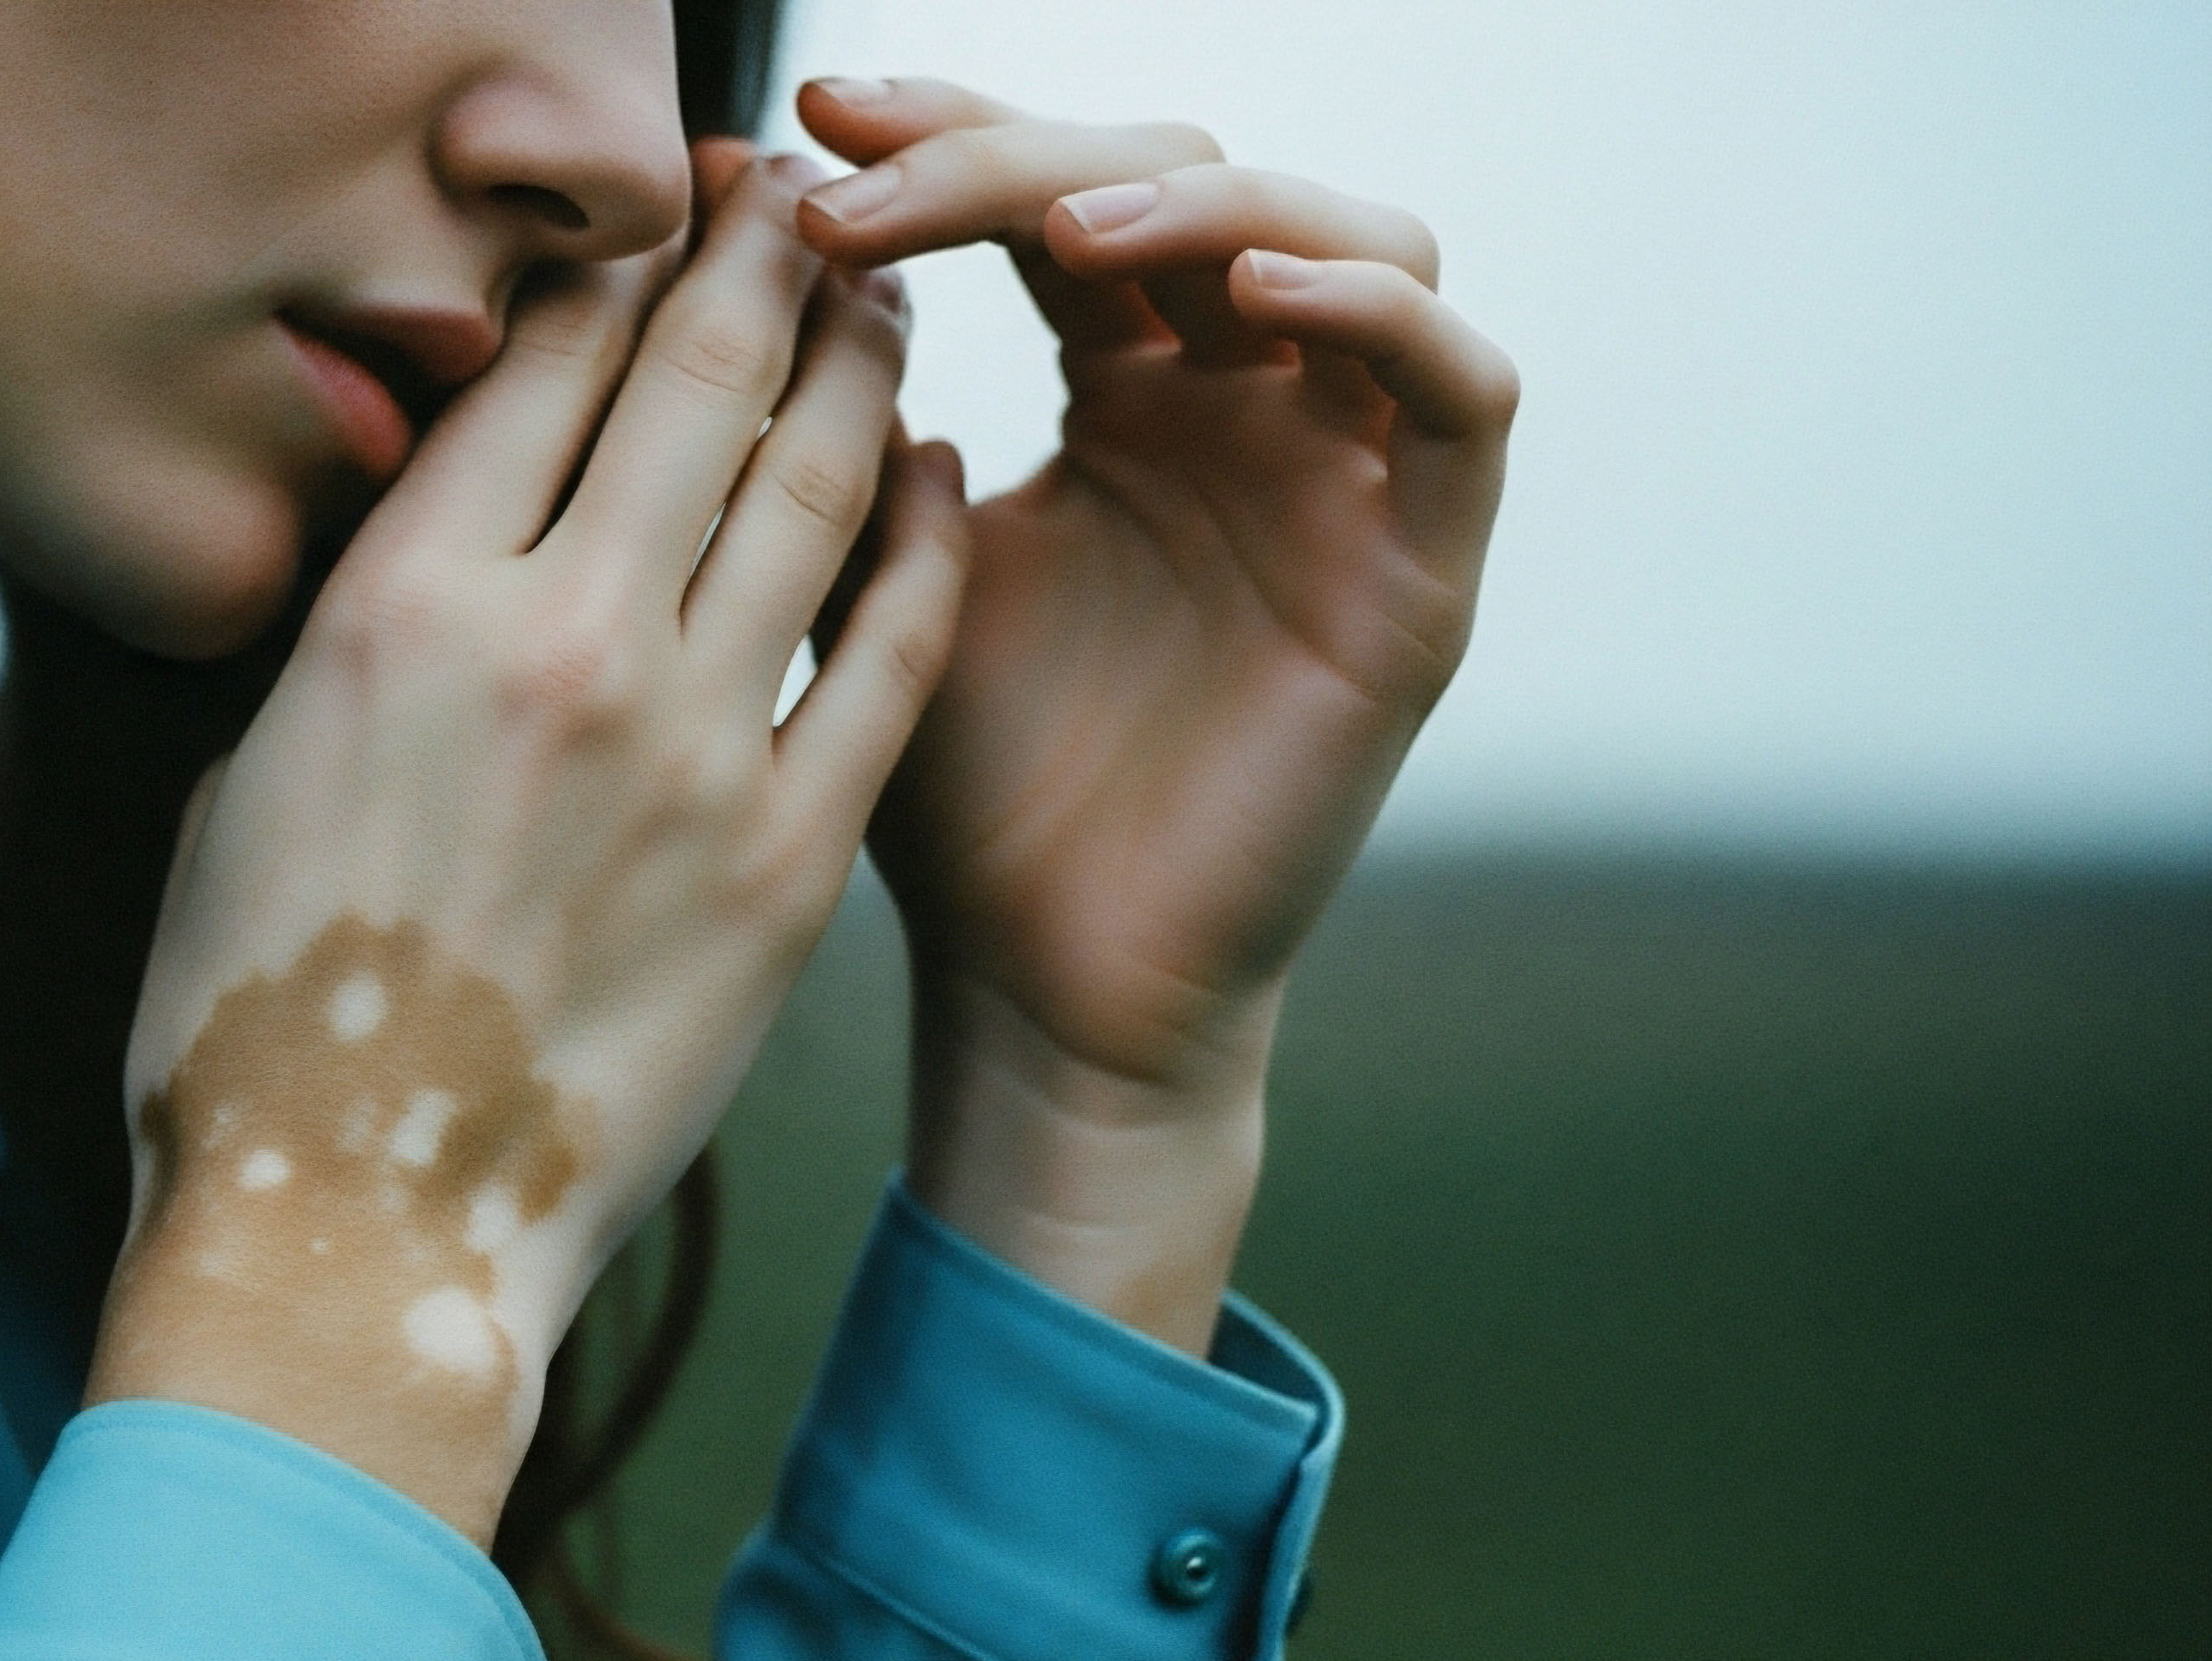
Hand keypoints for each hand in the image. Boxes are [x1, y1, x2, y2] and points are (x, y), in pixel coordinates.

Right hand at [88, 150, 970, 1539]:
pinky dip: (922, 545)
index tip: (654, 220)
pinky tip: (936, 476)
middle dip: (758, 261)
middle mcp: (559, 645)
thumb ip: (365, 624)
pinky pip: (891, 656)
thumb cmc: (259, 1021)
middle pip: (696, 382)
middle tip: (802, 204)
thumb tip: (446, 521)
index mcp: (401, 607)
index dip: (611, 263)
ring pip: (816, 487)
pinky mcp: (789, 862)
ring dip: (858, 367)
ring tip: (883, 299)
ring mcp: (692, 751)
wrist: (358, 1235)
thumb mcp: (253, 769)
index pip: (541, 363)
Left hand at [794, 79, 1519, 1350]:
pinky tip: (1245, 301)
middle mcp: (1246, 407)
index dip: (944, 138)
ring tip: (1061, 223)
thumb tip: (746, 230)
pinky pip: (1465, 392)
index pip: (1056, 197)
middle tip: (873, 171)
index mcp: (1121, 392)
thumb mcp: (869, 574)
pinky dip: (1375, 315)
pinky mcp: (1424, 570)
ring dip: (1208, 201)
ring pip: (1352, 239)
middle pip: (1186, 184)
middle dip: (1025, 152)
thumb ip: (838, 420)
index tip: (806, 123)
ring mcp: (1347, 478)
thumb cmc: (957, 796)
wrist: (1038, 985)